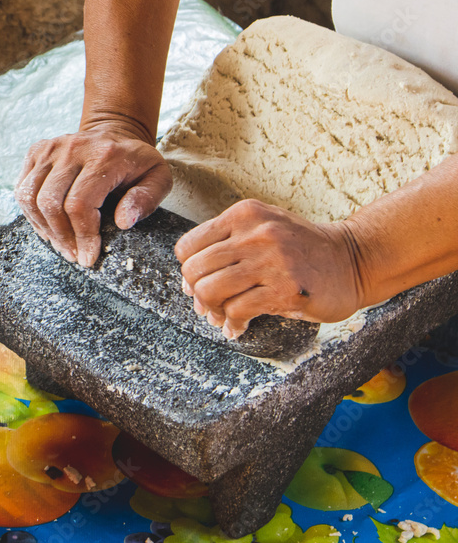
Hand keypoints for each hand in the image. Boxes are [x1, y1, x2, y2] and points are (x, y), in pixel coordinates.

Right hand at [15, 125, 171, 266]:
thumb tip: (122, 222)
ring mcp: (50, 149)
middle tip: (74, 255)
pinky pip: (22, 190)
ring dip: (44, 229)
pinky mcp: (36, 152)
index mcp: (104, 156)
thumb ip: (146, 200)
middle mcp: (72, 148)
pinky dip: (31, 214)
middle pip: (50, 203)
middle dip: (61, 237)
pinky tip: (49, 227)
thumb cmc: (136, 162)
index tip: (88, 258)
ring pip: (29, 197)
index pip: (79, 204)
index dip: (81, 236)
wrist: (114, 131)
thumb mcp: (158, 178)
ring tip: (61, 244)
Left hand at [174, 199, 363, 338]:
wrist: (354, 259)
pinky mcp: (285, 289)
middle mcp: (255, 233)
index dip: (189, 270)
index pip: (188, 246)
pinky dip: (232, 324)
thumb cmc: (302, 248)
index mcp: (244, 215)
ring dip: (211, 311)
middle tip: (207, 306)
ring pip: (210, 291)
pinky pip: (237, 310)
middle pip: (195, 271)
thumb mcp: (263, 227)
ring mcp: (271, 261)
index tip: (198, 284)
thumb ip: (227, 244)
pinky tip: (238, 327)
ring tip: (221, 318)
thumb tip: (188, 283)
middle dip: (196, 294)